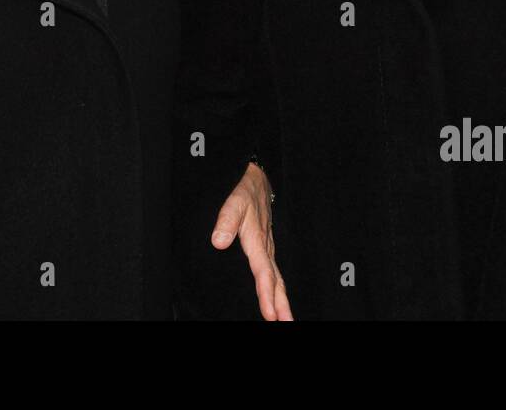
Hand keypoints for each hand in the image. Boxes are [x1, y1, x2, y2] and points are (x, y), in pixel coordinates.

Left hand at [210, 162, 292, 319]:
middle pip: (277, 282)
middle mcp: (267, 248)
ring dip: (282, 301)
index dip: (266, 295)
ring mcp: (269, 249)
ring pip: (278, 279)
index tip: (270, 314)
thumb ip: (226, 221)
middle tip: (286, 324)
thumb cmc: (245, 193)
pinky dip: (278, 290)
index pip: (264, 273)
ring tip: (287, 320)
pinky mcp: (268, 249)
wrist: (257, 181)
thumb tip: (218, 241)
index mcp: (258, 241)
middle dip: (281, 305)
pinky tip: (278, 300)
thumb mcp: (234, 201)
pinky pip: (275, 274)